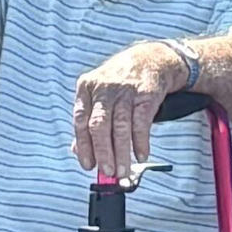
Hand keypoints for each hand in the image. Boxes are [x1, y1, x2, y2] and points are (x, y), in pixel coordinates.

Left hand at [71, 40, 194, 182]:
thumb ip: (88, 121)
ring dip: (122, 152)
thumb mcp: (99, 95)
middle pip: (99, 125)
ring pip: (120, 127)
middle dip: (103, 152)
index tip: (88, 165)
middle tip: (108, 172)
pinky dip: (141, 142)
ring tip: (123, 170)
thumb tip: (79, 152)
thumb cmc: (121, 82)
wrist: (153, 59)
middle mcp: (104, 88)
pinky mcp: (146, 93)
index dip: (84, 146)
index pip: (80, 121)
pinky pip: (141, 122)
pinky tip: (141, 155)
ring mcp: (125, 89)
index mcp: (86, 88)